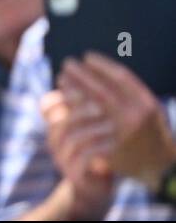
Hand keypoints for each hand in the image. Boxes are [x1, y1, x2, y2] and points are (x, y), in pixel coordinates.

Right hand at [42, 89, 114, 219]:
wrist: (94, 185)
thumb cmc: (96, 149)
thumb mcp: (91, 125)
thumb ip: (88, 105)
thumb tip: (91, 76)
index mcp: (55, 125)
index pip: (47, 104)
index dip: (65, 95)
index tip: (86, 90)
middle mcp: (54, 140)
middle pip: (60, 119)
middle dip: (80, 111)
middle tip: (101, 107)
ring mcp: (62, 158)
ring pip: (71, 138)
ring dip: (92, 130)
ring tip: (111, 126)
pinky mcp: (74, 175)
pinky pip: (83, 159)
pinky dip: (99, 149)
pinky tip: (113, 144)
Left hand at [60, 54, 175, 190]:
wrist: (161, 167)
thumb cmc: (153, 132)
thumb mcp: (151, 109)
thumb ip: (132, 92)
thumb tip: (101, 68)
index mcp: (147, 103)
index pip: (121, 77)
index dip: (102, 65)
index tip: (87, 56)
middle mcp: (134, 116)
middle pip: (101, 89)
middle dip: (82, 74)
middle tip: (67, 64)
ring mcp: (120, 131)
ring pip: (91, 103)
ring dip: (74, 89)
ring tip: (61, 79)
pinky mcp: (108, 144)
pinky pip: (85, 122)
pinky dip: (73, 108)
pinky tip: (64, 99)